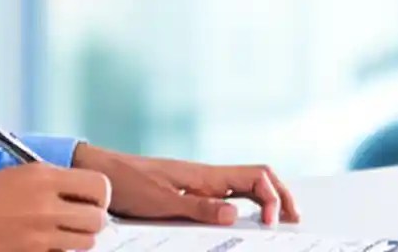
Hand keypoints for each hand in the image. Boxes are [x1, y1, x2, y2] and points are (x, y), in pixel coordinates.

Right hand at [0, 163, 111, 251]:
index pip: (100, 186)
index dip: (100, 195)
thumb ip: (54, 180)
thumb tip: (82, 190)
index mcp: (45, 177)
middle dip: (92, 220)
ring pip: (86, 242)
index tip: (92, 199)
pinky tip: (45, 244)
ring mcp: (41, 235)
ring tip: (61, 232)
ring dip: (78, 238)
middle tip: (79, 219)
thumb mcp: (21, 174)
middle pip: (98, 219)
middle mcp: (47, 205)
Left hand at [72, 144, 300, 226]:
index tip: (270, 224)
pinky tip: (247, 215)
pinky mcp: (190, 187)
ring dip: (267, 198)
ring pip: (246, 183)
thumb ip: (199, 208)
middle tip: (295, 219)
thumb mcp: (162, 203)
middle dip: (281, 195)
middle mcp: (208, 174)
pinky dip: (247, 201)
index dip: (273, 198)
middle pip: (259, 177)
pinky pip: (228, 191)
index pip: (257, 176)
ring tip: (279, 218)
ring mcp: (200, 180)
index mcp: (206, 174)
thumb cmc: (128, 184)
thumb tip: (234, 213)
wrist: (103, 172)